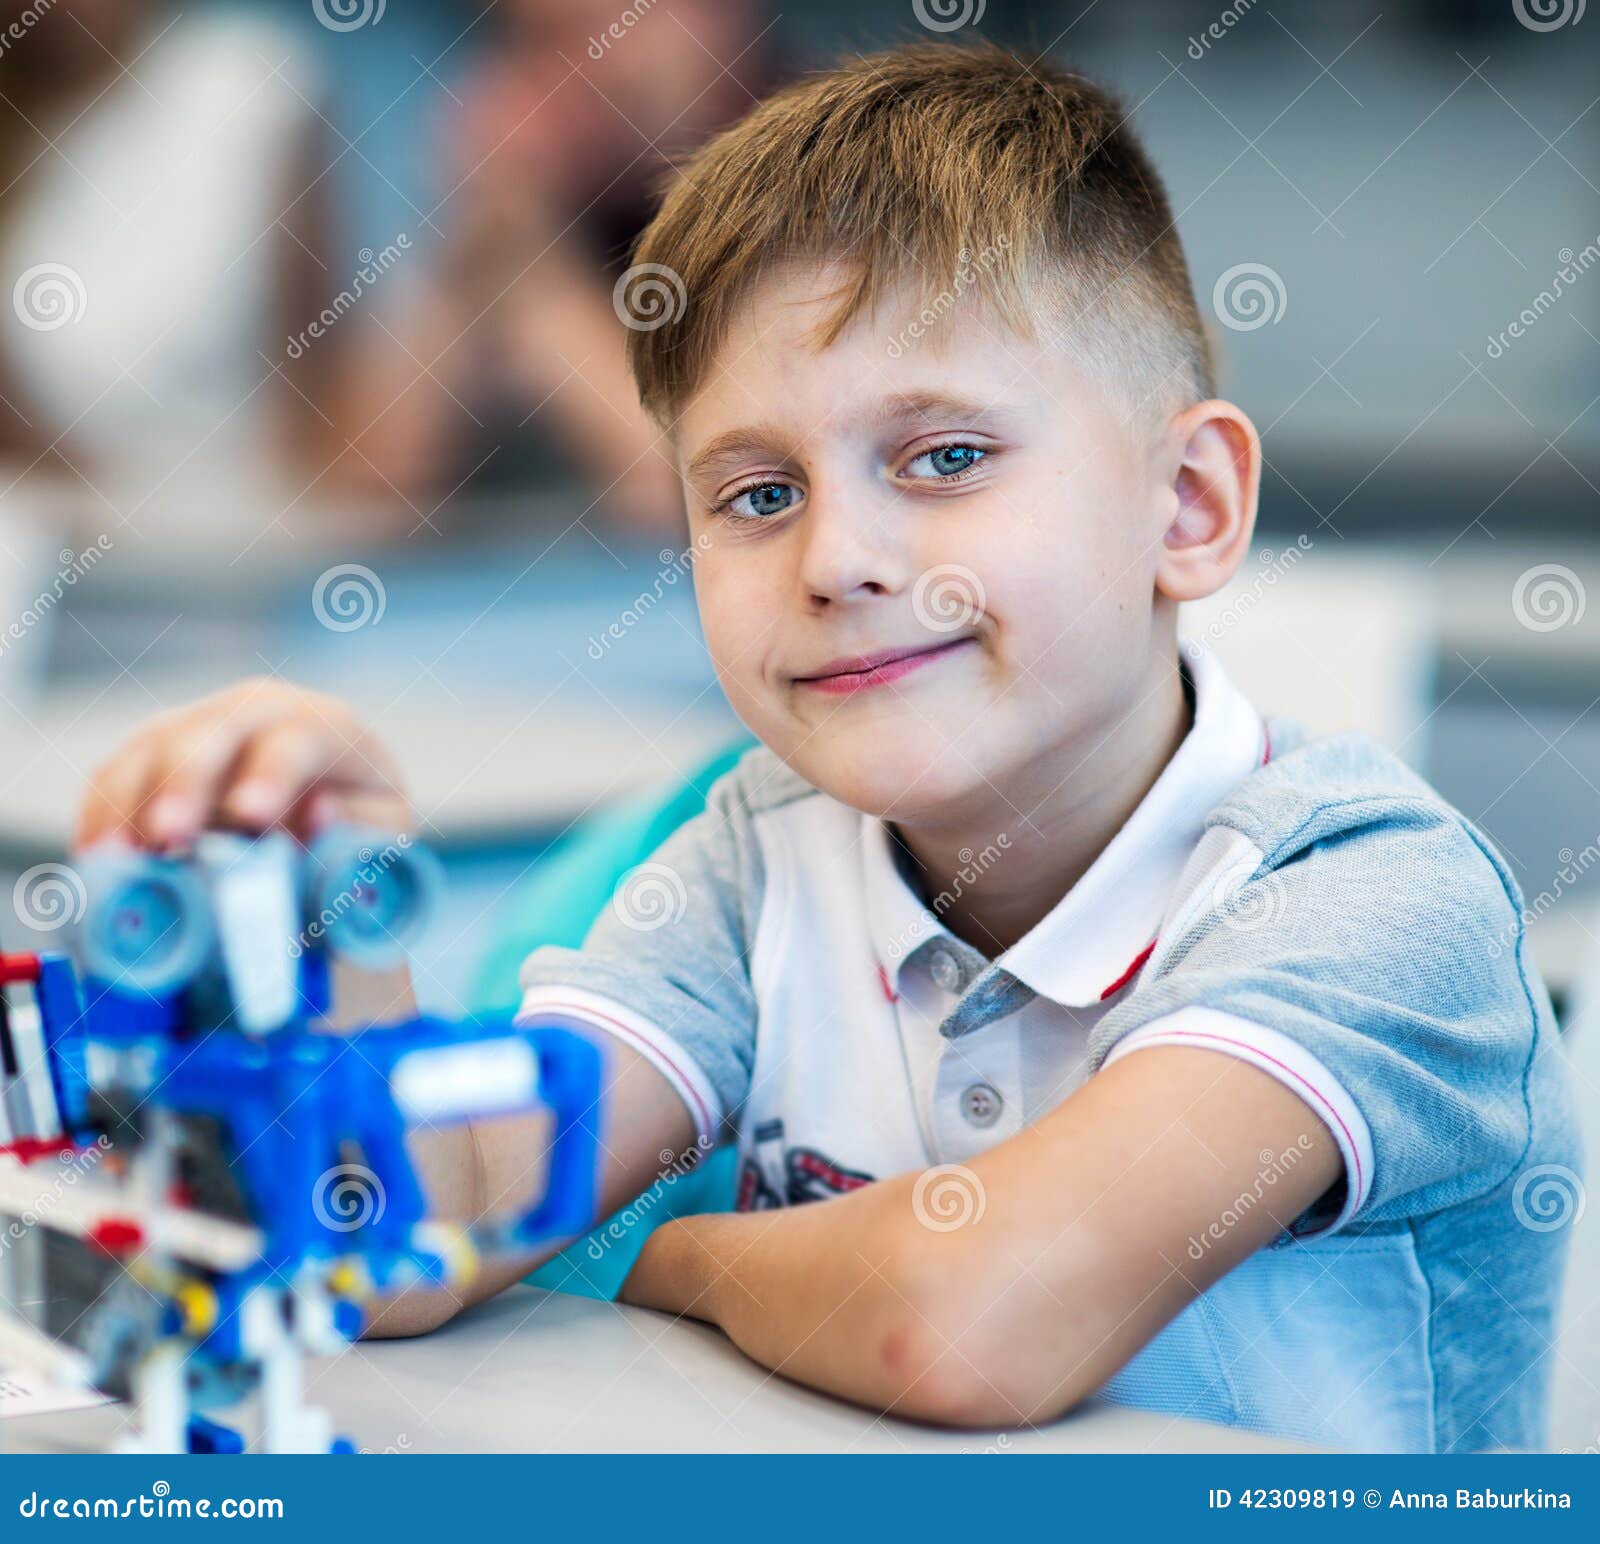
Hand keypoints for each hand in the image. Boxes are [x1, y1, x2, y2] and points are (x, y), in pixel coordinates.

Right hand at [73, 676, 413, 852]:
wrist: (326, 805)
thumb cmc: (355, 822)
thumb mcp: (377, 832)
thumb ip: (358, 828)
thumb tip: (320, 812)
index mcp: (324, 726)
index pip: (296, 737)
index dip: (272, 774)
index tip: (252, 815)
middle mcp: (254, 712)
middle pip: (211, 733)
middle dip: (186, 782)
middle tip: (168, 835)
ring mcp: (196, 728)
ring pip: (152, 750)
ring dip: (128, 803)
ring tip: (117, 858)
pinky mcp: (151, 757)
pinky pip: (113, 779)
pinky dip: (101, 818)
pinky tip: (97, 859)